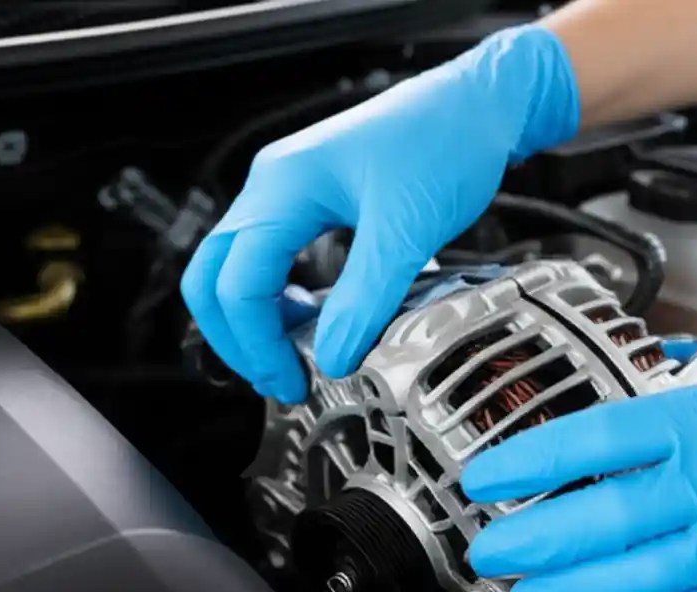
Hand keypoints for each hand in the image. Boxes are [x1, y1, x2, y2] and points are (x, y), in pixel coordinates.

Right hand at [180, 26, 578, 402]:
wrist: (481, 104)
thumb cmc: (446, 142)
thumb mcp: (408, 231)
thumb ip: (366, 299)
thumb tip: (332, 358)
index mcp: (284, 186)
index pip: (238, 281)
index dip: (257, 343)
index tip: (292, 382)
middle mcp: (274, 184)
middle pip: (215, 272)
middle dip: (237, 335)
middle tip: (279, 379)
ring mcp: (291, 188)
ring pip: (242, 264)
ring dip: (259, 316)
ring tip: (296, 357)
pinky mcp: (316, 196)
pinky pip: (275, 253)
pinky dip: (283, 294)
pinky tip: (317, 317)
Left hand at [462, 330, 696, 591]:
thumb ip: (672, 407)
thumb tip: (616, 428)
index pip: (589, 442)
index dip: (526, 464)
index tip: (485, 479)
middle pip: (600, 517)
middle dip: (532, 540)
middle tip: (489, 552)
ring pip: (638, 574)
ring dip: (574, 587)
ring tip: (530, 591)